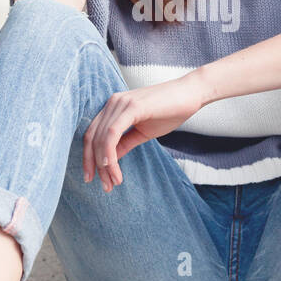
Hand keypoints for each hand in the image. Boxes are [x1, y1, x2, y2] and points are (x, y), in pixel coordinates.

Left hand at [82, 77, 204, 191]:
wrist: (191, 94)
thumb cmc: (170, 111)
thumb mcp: (143, 132)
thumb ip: (124, 144)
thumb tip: (109, 160)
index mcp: (114, 107)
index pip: (92, 135)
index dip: (89, 158)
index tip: (92, 178)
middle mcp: (113, 103)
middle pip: (92, 138)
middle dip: (95, 165)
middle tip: (104, 186)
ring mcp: (121, 103)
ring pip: (101, 138)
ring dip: (104, 164)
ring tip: (112, 182)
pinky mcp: (132, 107)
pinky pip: (112, 133)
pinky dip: (109, 152)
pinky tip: (111, 167)